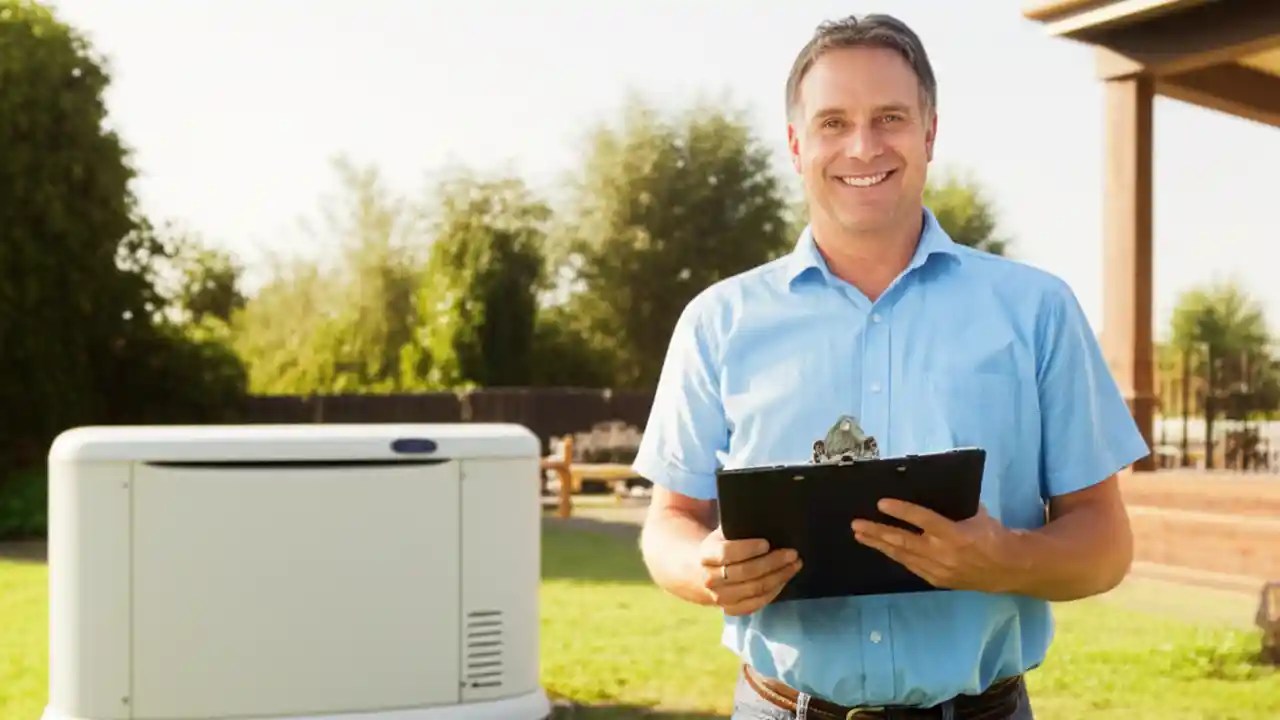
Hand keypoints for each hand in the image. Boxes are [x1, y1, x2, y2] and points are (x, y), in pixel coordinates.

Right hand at [698, 526, 801, 615]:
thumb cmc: (724, 546)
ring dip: (778, 577)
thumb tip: (767, 521)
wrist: (707, 572)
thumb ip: (740, 528)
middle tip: (792, 553)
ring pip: (754, 589)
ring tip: (794, 565)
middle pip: (745, 572)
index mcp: (706, 555)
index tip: (767, 543)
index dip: (747, 548)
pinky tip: (784, 579)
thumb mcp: (725, 533)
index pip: (726, 552)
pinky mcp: (731, 610)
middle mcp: (710, 579)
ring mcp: (719, 597)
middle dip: (772, 562)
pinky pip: (756, 603)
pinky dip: (773, 592)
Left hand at [852, 500, 1020, 593]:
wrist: (1008, 569)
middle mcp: (943, 554)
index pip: (923, 519)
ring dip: (879, 544)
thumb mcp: (977, 515)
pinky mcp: (937, 581)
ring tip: (860, 535)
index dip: (901, 511)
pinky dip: (895, 556)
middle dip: (877, 532)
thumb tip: (933, 492)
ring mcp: (938, 570)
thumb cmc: (992, 535)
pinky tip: (882, 548)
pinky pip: (910, 566)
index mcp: (955, 534)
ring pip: (902, 556)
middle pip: (903, 541)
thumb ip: (955, 507)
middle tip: (856, 524)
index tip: (881, 503)